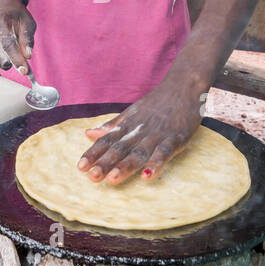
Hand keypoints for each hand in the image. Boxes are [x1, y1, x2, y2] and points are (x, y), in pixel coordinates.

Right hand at [0, 0, 35, 74]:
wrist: (3, 7)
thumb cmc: (18, 15)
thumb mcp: (28, 22)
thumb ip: (27, 39)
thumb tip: (28, 56)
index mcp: (0, 25)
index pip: (8, 46)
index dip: (17, 59)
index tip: (25, 71)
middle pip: (3, 58)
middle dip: (16, 59)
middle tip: (23, 52)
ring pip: (1, 62)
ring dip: (10, 58)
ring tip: (12, 43)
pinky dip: (4, 58)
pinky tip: (5, 47)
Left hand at [77, 78, 205, 183]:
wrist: (184, 86)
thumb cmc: (157, 102)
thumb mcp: (132, 112)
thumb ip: (112, 125)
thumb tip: (88, 133)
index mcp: (128, 125)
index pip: (107, 140)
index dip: (94, 153)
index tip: (80, 166)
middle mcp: (140, 131)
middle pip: (120, 148)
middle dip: (105, 163)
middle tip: (92, 177)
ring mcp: (157, 135)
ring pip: (139, 152)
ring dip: (126, 166)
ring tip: (113, 179)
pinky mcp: (175, 138)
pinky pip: (164, 152)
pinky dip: (156, 163)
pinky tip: (148, 175)